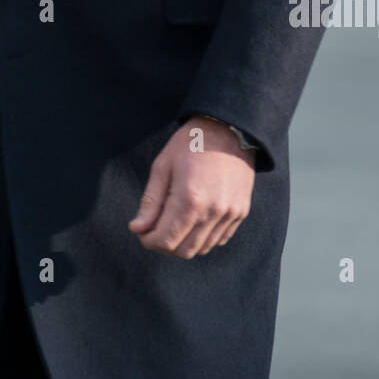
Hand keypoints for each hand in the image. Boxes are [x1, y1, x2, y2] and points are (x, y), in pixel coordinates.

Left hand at [128, 116, 254, 257]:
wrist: (229, 128)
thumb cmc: (191, 143)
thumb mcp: (163, 166)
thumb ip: (151, 201)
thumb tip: (137, 228)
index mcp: (190, 199)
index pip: (166, 240)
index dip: (149, 241)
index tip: (142, 232)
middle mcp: (213, 212)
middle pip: (184, 251)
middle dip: (165, 244)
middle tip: (156, 228)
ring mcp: (230, 214)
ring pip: (202, 248)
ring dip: (184, 242)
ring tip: (175, 222)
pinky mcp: (241, 212)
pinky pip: (219, 239)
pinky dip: (204, 237)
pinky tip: (195, 219)